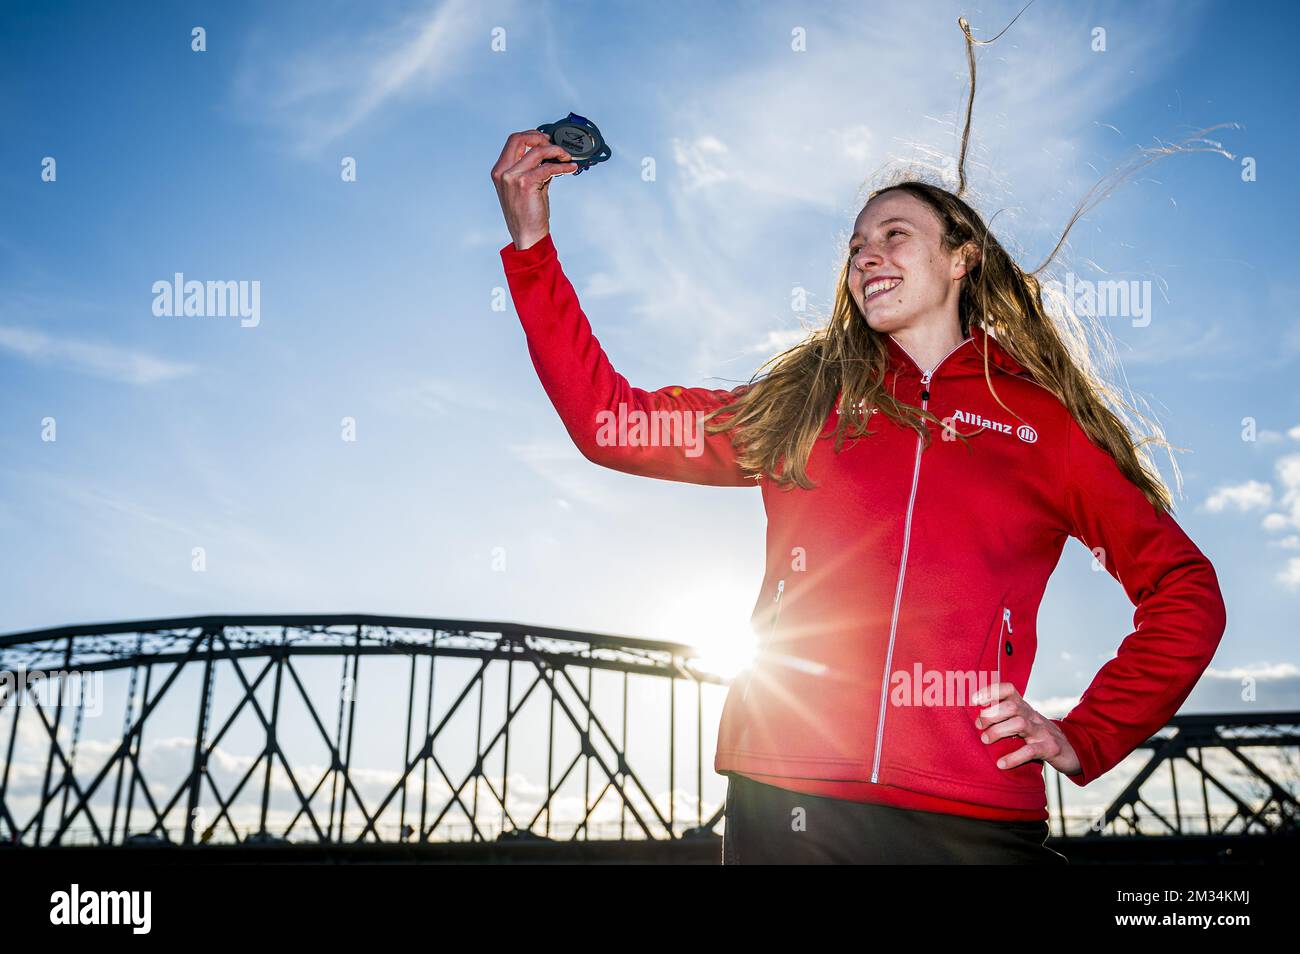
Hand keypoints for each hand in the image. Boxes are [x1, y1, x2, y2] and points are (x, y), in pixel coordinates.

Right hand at [490, 130, 577, 251]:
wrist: (527, 236)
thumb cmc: (527, 215)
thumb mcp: (526, 188)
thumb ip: (534, 169)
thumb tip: (550, 156)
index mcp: (500, 171)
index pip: (513, 141)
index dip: (531, 136)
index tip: (546, 140)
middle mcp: (503, 172)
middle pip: (520, 138)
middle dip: (541, 138)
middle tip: (556, 147)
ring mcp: (512, 177)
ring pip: (537, 151)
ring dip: (556, 151)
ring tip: (567, 157)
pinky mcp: (526, 184)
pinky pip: (548, 167)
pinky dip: (563, 166)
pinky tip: (570, 168)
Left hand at [972, 682, 1081, 776]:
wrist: (1072, 750)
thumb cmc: (1037, 735)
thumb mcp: (1022, 721)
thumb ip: (1003, 717)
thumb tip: (975, 718)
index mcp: (1024, 707)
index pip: (1009, 690)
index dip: (991, 691)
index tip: (975, 700)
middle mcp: (1033, 716)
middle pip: (1012, 706)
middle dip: (992, 714)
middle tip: (980, 726)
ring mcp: (1042, 732)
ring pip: (1020, 724)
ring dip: (999, 731)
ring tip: (986, 740)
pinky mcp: (1049, 749)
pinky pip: (1030, 751)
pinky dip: (1014, 757)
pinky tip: (1001, 764)